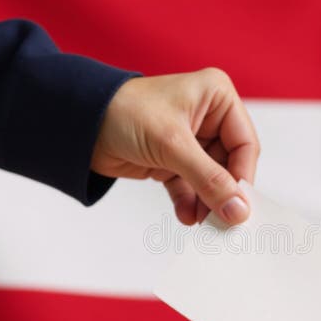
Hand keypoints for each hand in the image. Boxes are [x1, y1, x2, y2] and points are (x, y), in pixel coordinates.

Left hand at [91, 68, 259, 224]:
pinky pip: (190, 186)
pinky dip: (189, 202)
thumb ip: (209, 180)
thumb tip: (239, 210)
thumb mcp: (173, 146)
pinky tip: (187, 216)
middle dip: (223, 194)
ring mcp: (190, 139)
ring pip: (210, 180)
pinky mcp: (172, 159)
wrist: (76, 124)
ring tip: (202, 223)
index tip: (240, 206)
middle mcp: (207, 116)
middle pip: (229, 165)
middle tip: (223, 222)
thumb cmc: (123, 113)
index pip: (245, 144)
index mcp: (216, 97)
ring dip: (206, 202)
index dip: (243, 177)